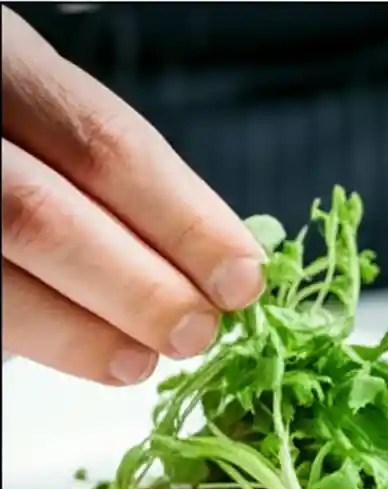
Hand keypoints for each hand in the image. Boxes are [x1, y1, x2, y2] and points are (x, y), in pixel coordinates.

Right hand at [2, 6, 263, 385]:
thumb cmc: (3, 132)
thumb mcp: (40, 110)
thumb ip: (105, 172)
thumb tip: (216, 264)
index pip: (106, 145)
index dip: (184, 221)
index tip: (243, 278)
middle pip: (41, 216)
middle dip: (135, 287)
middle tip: (197, 332)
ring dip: (76, 330)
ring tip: (139, 358)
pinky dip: (26, 333)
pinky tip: (73, 349)